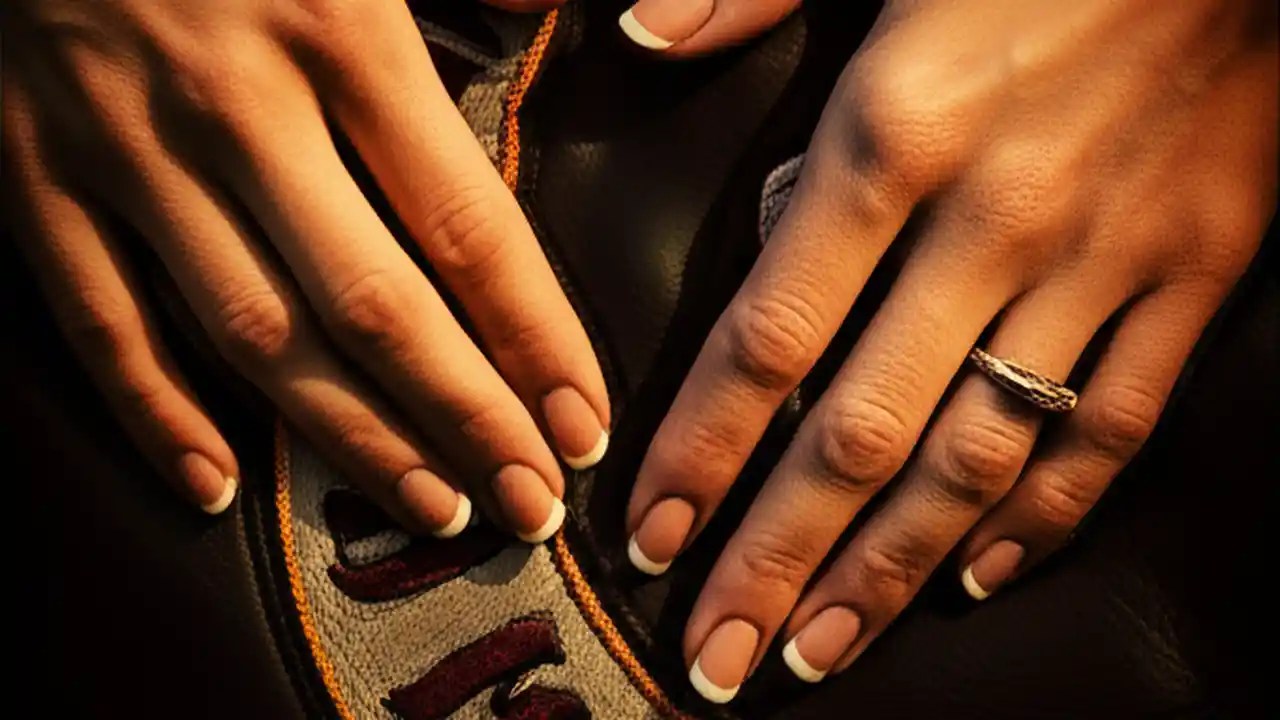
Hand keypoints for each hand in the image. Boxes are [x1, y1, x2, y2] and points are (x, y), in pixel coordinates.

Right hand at [2, 0, 607, 541]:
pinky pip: (94, 318)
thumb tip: (550, 21)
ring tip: (432, 512)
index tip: (579, 425)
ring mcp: (127, 147)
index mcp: (342, 32)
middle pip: (374, 306)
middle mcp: (240, 107)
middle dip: (465, 421)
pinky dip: (152, 414)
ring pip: (251, 334)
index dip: (535, 341)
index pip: (466, 226)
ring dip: (348, 439)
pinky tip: (217, 488)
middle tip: (529, 507)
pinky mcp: (30, 171)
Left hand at [620, 0, 1276, 699]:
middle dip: (774, 560)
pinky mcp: (1196, 270)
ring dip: (887, 572)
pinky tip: (973, 578)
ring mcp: (1103, 259)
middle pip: (859, 433)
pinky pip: (1114, 425)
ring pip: (979, 458)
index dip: (701, 451)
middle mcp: (991, 218)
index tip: (653, 535)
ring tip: (815, 652)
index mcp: (891, 134)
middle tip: (713, 657)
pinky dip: (1043, 516)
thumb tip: (641, 34)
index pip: (768, 337)